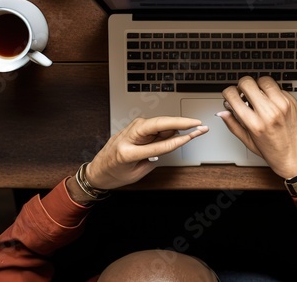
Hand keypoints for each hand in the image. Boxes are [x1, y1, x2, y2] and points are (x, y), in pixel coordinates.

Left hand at [83, 117, 207, 190]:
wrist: (97, 170)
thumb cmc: (114, 174)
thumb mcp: (136, 172)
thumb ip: (155, 156)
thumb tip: (173, 139)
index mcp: (127, 152)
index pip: (158, 146)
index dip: (178, 140)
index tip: (193, 136)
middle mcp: (129, 136)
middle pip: (160, 124)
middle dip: (181, 123)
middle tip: (199, 124)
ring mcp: (131, 128)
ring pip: (160, 122)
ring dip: (177, 124)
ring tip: (193, 130)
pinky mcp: (135, 125)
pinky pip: (156, 124)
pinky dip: (169, 125)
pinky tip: (178, 129)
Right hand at [218, 76, 296, 178]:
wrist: (296, 157)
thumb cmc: (274, 152)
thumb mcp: (248, 142)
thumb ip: (233, 124)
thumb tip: (222, 112)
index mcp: (255, 124)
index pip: (233, 96)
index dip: (228, 93)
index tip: (230, 95)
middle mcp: (269, 112)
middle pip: (248, 82)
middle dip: (242, 85)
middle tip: (243, 93)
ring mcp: (283, 105)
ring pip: (264, 80)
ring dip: (258, 85)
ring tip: (257, 95)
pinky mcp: (292, 102)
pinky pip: (277, 88)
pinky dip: (271, 92)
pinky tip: (270, 101)